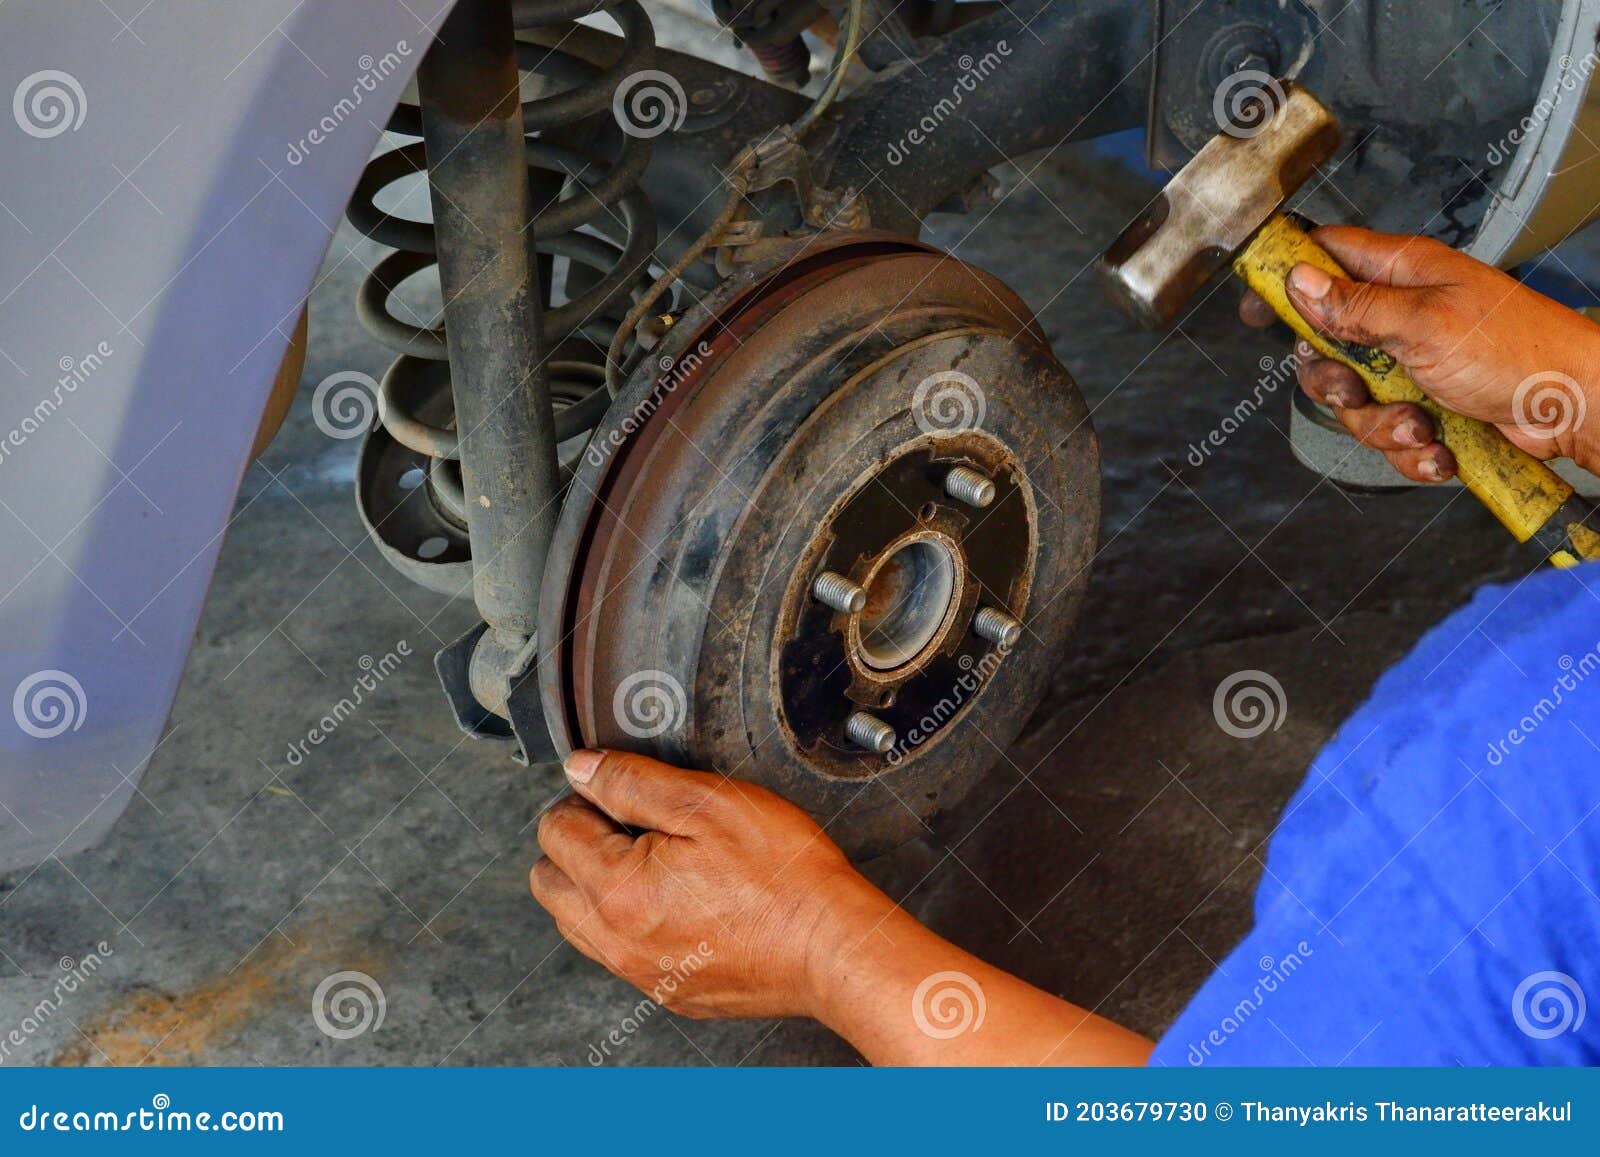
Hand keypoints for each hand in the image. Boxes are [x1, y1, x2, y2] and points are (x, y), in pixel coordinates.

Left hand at [530, 749, 881, 1018]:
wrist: (832, 947)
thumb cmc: (783, 876)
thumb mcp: (707, 803)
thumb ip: (632, 783)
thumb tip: (582, 770)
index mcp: (617, 890)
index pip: (555, 832)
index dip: (584, 799)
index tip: (620, 792)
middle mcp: (617, 942)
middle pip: (551, 883)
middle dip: (576, 844)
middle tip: (630, 824)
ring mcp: (642, 974)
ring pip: (578, 924)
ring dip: (596, 887)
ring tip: (655, 861)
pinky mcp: (670, 992)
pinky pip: (620, 954)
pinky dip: (629, 924)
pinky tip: (678, 901)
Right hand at [1239, 225, 1599, 481]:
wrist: (1573, 407)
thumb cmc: (1517, 350)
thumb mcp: (1423, 321)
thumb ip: (1355, 306)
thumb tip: (1301, 283)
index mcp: (1402, 274)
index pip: (1325, 256)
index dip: (1285, 276)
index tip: (1256, 308)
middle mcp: (1402, 315)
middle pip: (1324, 345)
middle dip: (1335, 382)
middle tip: (1358, 387)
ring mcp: (1413, 363)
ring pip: (1354, 400)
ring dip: (1382, 424)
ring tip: (1421, 423)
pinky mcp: (1427, 405)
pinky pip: (1388, 433)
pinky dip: (1410, 448)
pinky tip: (1438, 445)